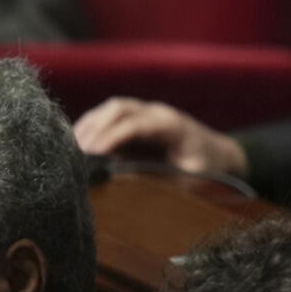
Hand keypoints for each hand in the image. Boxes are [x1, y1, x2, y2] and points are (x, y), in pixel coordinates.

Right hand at [73, 97, 247, 177]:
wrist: (219, 155)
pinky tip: (79, 146)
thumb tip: (123, 183)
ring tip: (70, 151)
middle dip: (95, 128)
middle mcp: (158, 113)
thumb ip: (158, 178)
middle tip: (75, 154)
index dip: (112, 137)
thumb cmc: (206, 170)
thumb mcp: (188, 179)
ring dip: (89, 126)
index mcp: (174, 126)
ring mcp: (148, 112)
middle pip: (120, 108)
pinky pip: (111, 117)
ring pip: (112, 109)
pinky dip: (93, 127)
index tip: (92, 154)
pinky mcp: (138, 119)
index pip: (136, 124)